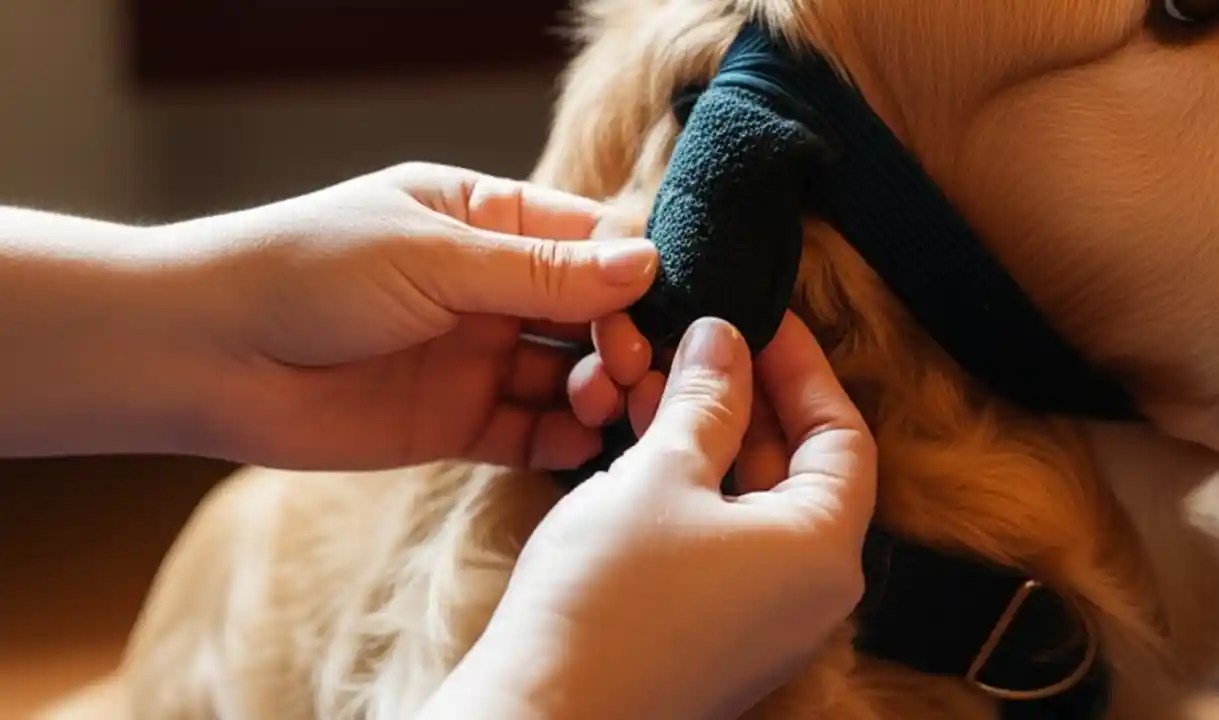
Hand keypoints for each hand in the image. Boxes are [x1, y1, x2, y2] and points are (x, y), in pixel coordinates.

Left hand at [10, 163, 656, 468]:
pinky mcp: (454, 424)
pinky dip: (560, 440)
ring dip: (597, 390)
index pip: (585, 241)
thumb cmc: (308, 270)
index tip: (649, 308)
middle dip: (618, 340)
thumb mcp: (433, 254)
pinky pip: (527, 434)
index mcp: (482, 222)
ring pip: (564, 376)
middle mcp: (486, 290)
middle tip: (627, 368)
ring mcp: (472, 358)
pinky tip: (577, 441)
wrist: (208, 353)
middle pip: (587, 314)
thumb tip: (644, 263)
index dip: (627, 274)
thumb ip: (539, 270)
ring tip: (603, 403)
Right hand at [425, 314, 876, 719]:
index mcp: (823, 548)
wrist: (543, 717)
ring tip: (653, 386)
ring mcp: (762, 617)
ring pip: (751, 500)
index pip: (842, 432)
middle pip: (797, 466)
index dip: (801, 365)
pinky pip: (722, 538)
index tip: (759, 317)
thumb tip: (725, 339)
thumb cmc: (608, 598)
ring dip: (709, 437)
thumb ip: (706, 400)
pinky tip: (642, 447)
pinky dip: (692, 487)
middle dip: (744, 397)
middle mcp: (809, 589)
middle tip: (693, 345)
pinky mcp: (714, 631)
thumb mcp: (662, 474)